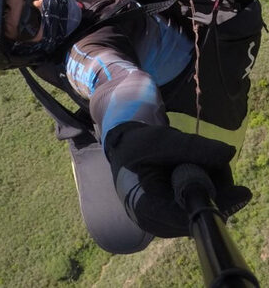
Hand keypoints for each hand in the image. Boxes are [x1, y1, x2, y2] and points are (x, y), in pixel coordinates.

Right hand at [105, 122, 250, 237]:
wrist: (122, 149)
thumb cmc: (136, 145)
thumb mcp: (161, 140)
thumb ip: (192, 148)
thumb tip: (228, 153)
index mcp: (148, 208)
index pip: (191, 214)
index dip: (219, 203)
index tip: (243, 192)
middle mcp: (160, 224)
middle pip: (202, 212)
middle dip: (215, 185)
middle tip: (213, 157)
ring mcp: (169, 224)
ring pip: (204, 208)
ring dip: (210, 183)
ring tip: (194, 160)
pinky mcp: (176, 218)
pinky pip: (200, 205)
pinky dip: (204, 186)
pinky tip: (192, 170)